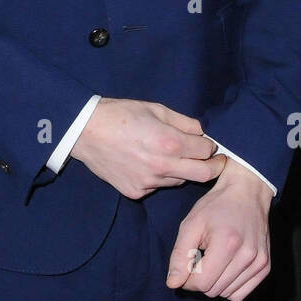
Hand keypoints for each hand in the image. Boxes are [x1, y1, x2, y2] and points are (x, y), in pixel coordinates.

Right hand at [70, 97, 224, 198]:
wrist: (85, 132)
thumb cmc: (120, 114)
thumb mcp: (156, 108)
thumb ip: (184, 122)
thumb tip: (202, 133)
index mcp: (169, 142)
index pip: (206, 151)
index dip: (211, 146)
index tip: (209, 144)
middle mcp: (162, 166)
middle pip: (203, 175)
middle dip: (214, 167)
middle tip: (216, 161)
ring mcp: (148, 182)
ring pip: (179, 181)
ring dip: (183, 171)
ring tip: (171, 157)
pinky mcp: (135, 192)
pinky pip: (158, 186)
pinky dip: (160, 177)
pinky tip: (147, 163)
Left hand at [165, 156, 271, 300]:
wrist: (247, 192)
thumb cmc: (216, 206)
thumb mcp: (191, 224)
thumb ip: (179, 256)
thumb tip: (173, 284)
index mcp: (227, 243)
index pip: (202, 283)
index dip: (187, 279)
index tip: (186, 265)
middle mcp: (248, 256)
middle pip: (214, 290)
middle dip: (200, 280)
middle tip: (199, 259)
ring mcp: (259, 262)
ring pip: (227, 294)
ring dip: (215, 283)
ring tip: (214, 260)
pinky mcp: (265, 267)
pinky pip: (240, 294)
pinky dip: (229, 287)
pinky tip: (225, 269)